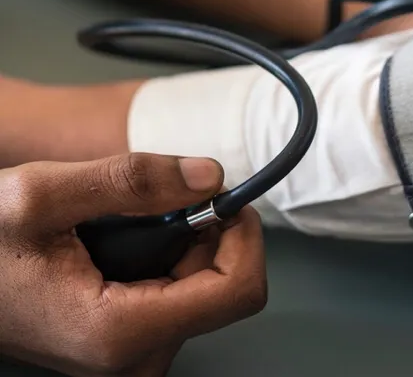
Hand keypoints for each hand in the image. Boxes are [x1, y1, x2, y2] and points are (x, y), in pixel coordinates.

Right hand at [0, 153, 265, 375]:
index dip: (243, 235)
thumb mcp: (46, 193)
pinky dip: (166, 256)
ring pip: (201, 289)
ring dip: (182, 241)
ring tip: (130, 218)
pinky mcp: (125, 345)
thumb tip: (209, 176)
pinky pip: (176, 295)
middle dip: (205, 232)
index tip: (224, 195)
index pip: (236, 291)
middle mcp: (132, 359)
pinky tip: (127, 239)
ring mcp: (129, 357)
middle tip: (164, 196)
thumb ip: (132, 181)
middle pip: (222, 287)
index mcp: (119, 332)